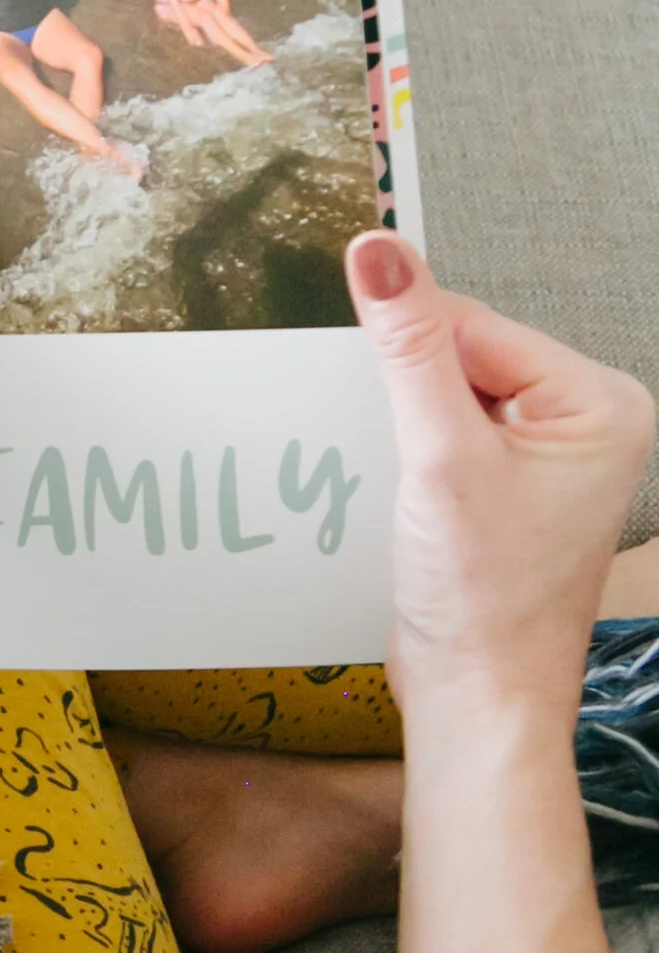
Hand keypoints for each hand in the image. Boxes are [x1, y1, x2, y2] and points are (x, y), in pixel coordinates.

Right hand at [350, 233, 651, 720]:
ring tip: (397, 481)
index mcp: (598, 401)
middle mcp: (583, 423)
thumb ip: (408, 347)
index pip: (477, 324)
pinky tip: (395, 493)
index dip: (407, 348)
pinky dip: (406, 457)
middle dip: (405, 395)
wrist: (478, 704)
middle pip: (461, 356)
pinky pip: (445, 439)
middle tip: (392, 453)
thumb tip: (377, 248)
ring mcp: (546, 460)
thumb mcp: (442, 457)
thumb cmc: (483, 598)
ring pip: (445, 398)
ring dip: (401, 427)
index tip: (353, 378)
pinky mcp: (507, 492)